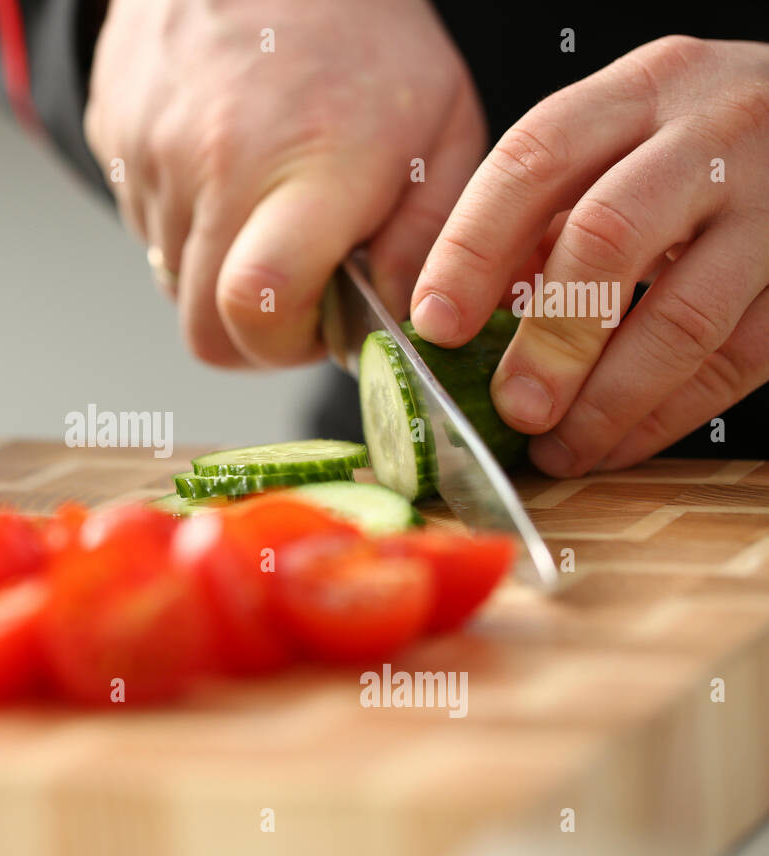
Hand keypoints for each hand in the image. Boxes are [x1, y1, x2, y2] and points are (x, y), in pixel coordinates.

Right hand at [85, 0, 484, 365]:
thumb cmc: (363, 35)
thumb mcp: (441, 129)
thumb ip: (426, 241)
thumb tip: (394, 327)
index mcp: (307, 166)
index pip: (255, 309)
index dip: (286, 345)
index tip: (319, 321)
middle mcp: (214, 166)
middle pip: (203, 327)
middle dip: (251, 333)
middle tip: (296, 287)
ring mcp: (152, 155)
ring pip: (174, 282)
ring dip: (221, 272)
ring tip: (265, 205)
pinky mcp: (116, 143)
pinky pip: (147, 230)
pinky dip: (189, 227)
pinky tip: (227, 173)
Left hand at [411, 36, 768, 475]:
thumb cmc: (700, 147)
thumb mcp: (621, 146)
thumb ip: (541, 216)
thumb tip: (457, 315)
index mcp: (642, 90)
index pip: (536, 159)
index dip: (473, 247)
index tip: (435, 324)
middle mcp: (714, 134)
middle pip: (610, 236)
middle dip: (550, 338)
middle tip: (515, 406)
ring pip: (684, 318)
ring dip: (609, 401)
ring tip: (560, 447)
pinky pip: (738, 360)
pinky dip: (668, 415)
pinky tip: (618, 442)